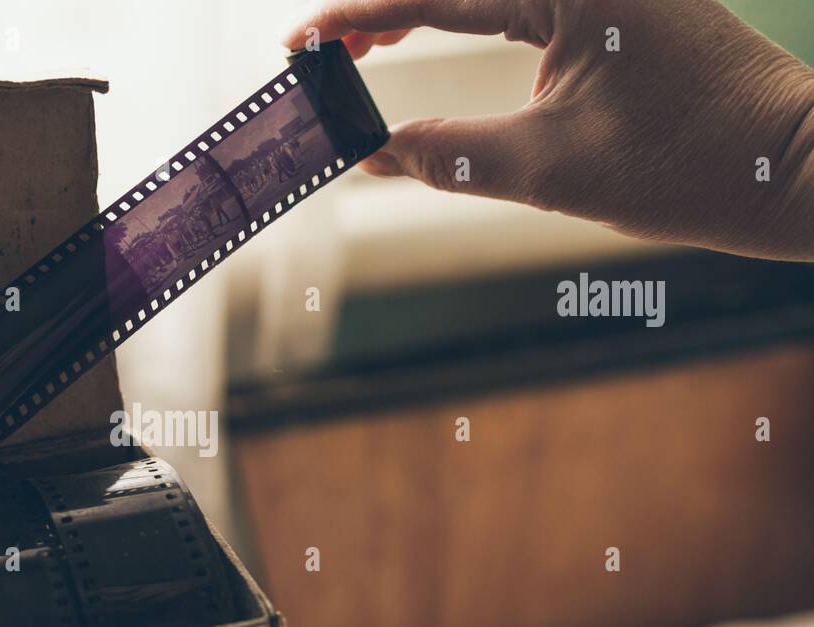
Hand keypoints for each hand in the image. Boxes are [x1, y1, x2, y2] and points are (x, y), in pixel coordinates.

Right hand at [285, 0, 813, 260]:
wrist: (791, 170)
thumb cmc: (688, 164)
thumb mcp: (549, 168)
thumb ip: (449, 152)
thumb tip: (371, 152)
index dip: (356, 20)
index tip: (301, 43)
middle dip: (380, 11)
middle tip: (321, 50)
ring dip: (417, 13)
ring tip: (360, 48)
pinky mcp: (619, 5)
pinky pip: (520, 3)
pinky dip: (466, 22)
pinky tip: (430, 39)